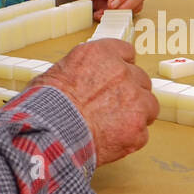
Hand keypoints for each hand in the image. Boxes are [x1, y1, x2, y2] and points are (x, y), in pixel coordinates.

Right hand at [36, 38, 157, 164]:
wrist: (50, 132)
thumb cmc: (44, 106)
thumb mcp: (56, 73)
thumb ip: (80, 71)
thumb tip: (80, 81)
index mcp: (101, 53)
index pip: (126, 52)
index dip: (120, 68)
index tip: (116, 78)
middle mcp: (122, 72)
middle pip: (140, 79)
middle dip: (129, 93)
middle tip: (112, 107)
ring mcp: (134, 100)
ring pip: (149, 105)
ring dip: (136, 114)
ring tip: (114, 126)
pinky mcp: (138, 127)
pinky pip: (142, 133)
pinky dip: (130, 139)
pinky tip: (111, 141)